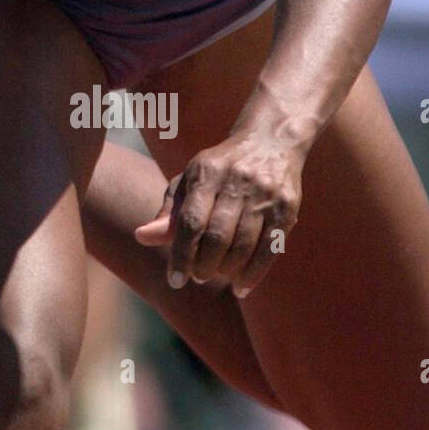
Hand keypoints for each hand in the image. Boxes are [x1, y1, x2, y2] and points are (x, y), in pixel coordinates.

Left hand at [134, 129, 304, 297]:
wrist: (269, 142)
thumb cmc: (219, 170)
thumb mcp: (190, 181)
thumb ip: (169, 212)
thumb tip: (142, 237)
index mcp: (206, 173)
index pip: (190, 222)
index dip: (181, 254)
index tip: (174, 280)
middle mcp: (236, 182)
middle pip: (217, 236)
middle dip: (204, 265)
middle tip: (197, 276)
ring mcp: (264, 195)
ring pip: (244, 245)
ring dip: (227, 270)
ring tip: (216, 276)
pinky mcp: (286, 207)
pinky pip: (271, 249)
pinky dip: (254, 273)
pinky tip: (241, 287)